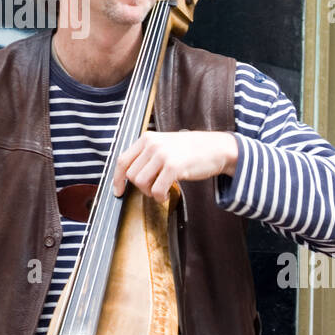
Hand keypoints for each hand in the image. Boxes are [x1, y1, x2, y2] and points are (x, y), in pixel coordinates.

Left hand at [113, 130, 238, 200]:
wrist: (217, 148)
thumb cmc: (191, 150)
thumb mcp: (165, 144)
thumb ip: (148, 155)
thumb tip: (129, 175)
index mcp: (147, 138)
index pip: (123, 160)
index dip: (117, 178)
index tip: (118, 191)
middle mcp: (152, 144)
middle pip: (131, 175)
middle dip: (140, 187)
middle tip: (154, 188)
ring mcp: (162, 154)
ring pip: (141, 183)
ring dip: (150, 193)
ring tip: (161, 190)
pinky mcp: (173, 166)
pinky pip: (156, 190)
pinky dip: (159, 197)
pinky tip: (166, 194)